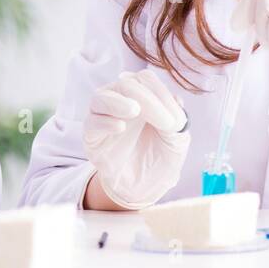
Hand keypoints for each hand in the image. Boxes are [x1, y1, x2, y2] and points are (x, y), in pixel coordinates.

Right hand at [83, 69, 189, 209]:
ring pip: (101, 97)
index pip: (146, 80)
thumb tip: (176, 98)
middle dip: (147, 99)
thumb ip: (177, 119)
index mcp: (141, 95)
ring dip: (118, 102)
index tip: (175, 120)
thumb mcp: (177, 140)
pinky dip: (105, 122)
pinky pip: (92, 122)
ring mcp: (103, 117)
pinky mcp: (91, 137)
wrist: (145, 187)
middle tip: (165, 122)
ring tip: (134, 110)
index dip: (161, 93)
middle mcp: (120, 100)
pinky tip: (120, 127)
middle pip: (125, 84)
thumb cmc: (160, 157)